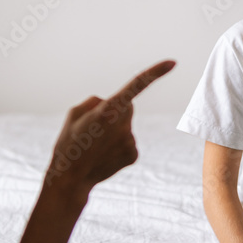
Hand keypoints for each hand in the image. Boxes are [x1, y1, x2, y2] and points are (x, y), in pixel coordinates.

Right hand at [44, 60, 175, 196]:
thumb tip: (109, 103)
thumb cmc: (69, 142)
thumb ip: (95, 102)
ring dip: (113, 131)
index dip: (155, 73)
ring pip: (125, 126)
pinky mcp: (134, 154)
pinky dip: (117, 145)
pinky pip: (128, 141)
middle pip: (127, 106)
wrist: (69, 180)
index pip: (136, 85)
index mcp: (108, 109)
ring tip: (95, 146)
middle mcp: (123, 124)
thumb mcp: (74, 113)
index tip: (173, 62)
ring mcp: (130, 140)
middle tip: (94, 128)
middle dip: (115, 111)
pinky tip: (104, 155)